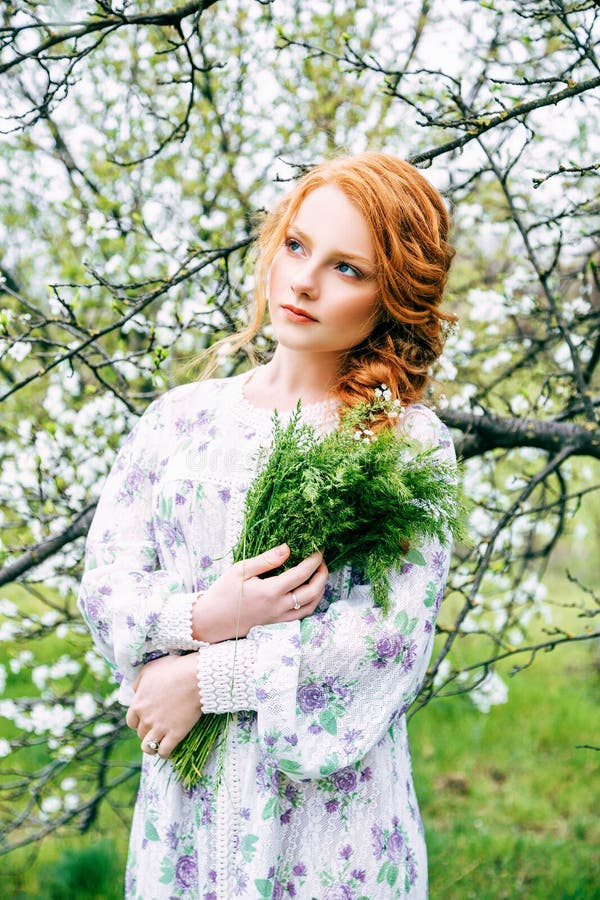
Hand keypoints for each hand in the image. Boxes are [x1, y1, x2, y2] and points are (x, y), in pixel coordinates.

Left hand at [125, 653, 200, 757]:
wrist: (194, 678)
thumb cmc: (173, 670)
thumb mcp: (149, 669)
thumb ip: (138, 682)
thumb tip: (135, 691)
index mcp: (138, 704)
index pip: (131, 721)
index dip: (138, 721)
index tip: (145, 720)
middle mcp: (146, 718)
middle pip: (140, 733)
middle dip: (147, 731)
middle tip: (156, 728)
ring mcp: (160, 728)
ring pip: (148, 746)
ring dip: (151, 747)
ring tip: (158, 745)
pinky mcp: (174, 735)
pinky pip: (164, 751)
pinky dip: (164, 754)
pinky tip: (167, 751)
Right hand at [192, 543, 328, 642]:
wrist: (211, 621)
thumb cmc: (223, 592)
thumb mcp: (241, 570)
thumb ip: (266, 560)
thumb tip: (288, 548)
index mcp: (270, 591)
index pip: (301, 574)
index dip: (314, 560)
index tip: (319, 549)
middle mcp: (278, 607)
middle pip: (313, 592)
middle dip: (322, 574)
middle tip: (322, 561)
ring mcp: (279, 618)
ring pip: (311, 606)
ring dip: (320, 590)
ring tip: (318, 575)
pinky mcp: (277, 624)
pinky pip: (302, 615)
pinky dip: (311, 603)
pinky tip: (308, 592)